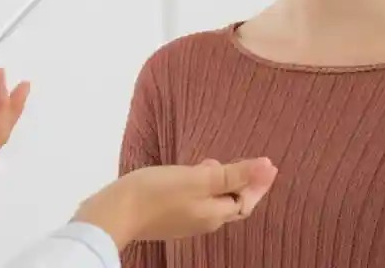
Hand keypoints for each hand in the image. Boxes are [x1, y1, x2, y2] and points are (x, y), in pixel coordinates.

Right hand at [73, 157, 277, 250]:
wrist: (114, 211)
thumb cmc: (157, 193)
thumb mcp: (198, 179)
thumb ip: (233, 174)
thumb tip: (267, 167)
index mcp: (213, 214)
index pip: (245, 201)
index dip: (258, 183)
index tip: (270, 164)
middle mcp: (202, 222)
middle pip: (230, 203)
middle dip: (242, 184)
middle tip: (251, 164)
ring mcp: (183, 221)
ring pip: (212, 201)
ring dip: (221, 183)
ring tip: (218, 163)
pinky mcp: (167, 216)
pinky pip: (194, 201)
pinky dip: (201, 186)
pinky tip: (191, 173)